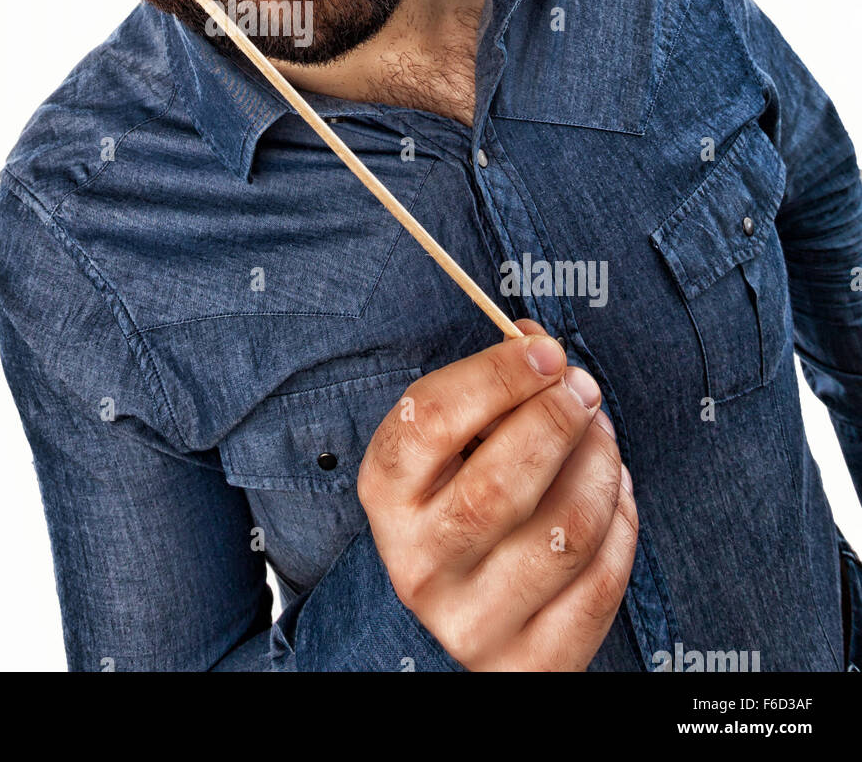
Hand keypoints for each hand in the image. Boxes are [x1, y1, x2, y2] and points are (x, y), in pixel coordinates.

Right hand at [357, 318, 637, 670]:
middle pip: (498, 485)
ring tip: (602, 437)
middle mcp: (417, 563)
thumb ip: (489, 392)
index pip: (430, 422)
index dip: (495, 377)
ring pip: (563, 533)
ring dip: (600, 468)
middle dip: (556, 422)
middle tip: (584, 389)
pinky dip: (622, 523)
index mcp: (386, 493)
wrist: (472, 607)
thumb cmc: (466, 495)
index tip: (546, 351)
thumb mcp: (454, 443)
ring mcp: (471, 621)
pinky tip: (614, 494)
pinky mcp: (528, 663)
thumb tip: (541, 344)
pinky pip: (600, 582)